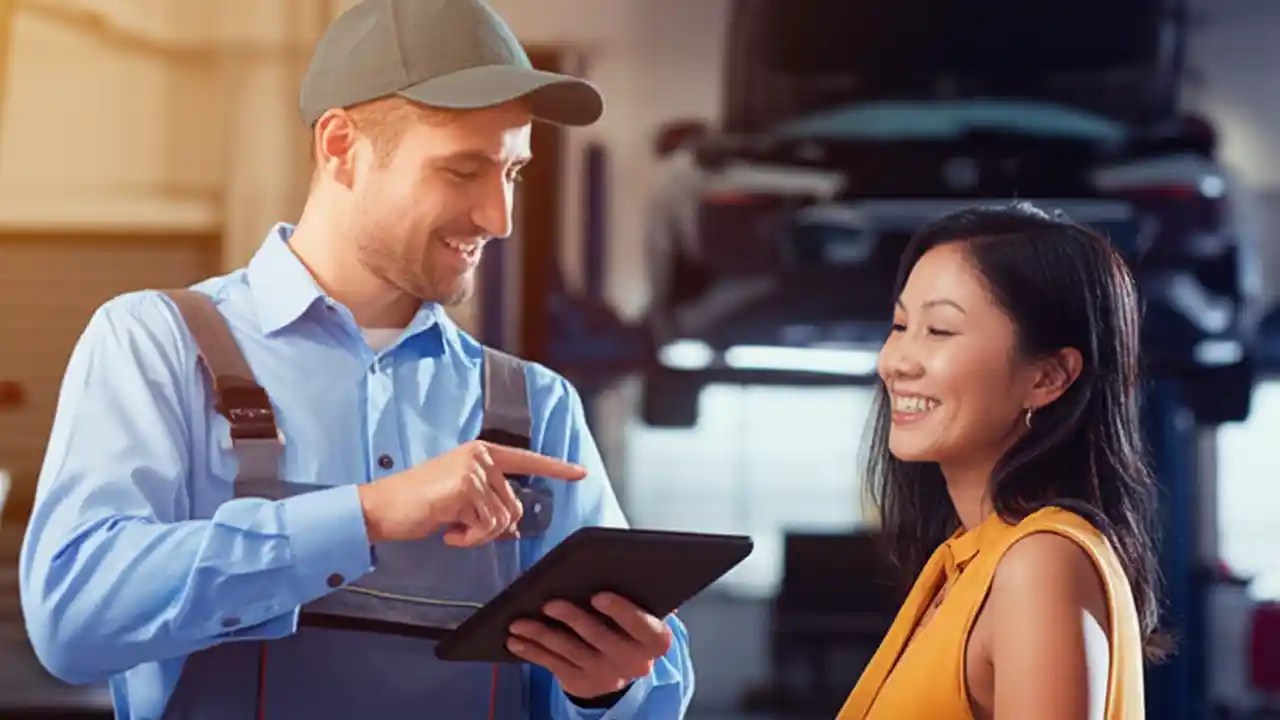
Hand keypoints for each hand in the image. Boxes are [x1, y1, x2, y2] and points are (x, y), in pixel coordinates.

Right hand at [357, 440, 585, 545]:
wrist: (382, 506)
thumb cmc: (417, 503)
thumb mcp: (460, 499)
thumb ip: (488, 501)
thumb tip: (514, 525)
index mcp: (481, 453)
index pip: (526, 460)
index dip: (556, 468)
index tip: (580, 472)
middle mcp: (481, 456)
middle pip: (515, 504)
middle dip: (494, 527)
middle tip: (465, 530)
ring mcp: (474, 470)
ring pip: (502, 518)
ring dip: (479, 535)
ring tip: (453, 529)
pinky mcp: (465, 488)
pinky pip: (486, 527)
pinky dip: (469, 539)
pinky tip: (448, 532)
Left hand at [507, 592, 673, 700]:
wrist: (623, 664)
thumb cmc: (628, 623)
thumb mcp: (639, 610)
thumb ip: (633, 593)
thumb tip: (609, 566)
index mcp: (654, 640)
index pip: (643, 626)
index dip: (622, 612)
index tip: (598, 596)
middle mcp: (633, 662)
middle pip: (601, 639)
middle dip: (573, 620)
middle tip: (549, 604)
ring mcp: (606, 675)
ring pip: (571, 652)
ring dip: (542, 635)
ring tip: (518, 622)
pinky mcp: (582, 684)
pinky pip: (553, 665)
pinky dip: (532, 651)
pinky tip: (516, 641)